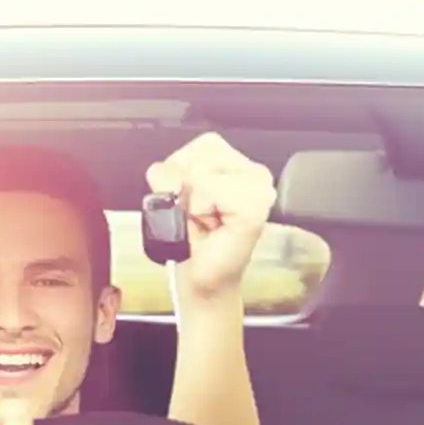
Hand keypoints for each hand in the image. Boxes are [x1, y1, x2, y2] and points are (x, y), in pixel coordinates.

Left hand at [145, 132, 275, 299]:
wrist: (202, 279)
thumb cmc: (190, 242)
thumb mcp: (170, 196)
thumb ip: (167, 173)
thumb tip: (163, 171)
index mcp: (237, 164)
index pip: (203, 144)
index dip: (182, 171)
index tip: (188, 202)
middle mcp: (255, 172)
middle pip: (201, 154)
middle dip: (185, 187)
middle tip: (196, 215)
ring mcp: (260, 188)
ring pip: (203, 171)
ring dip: (192, 201)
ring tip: (203, 220)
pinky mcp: (256, 205)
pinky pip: (211, 188)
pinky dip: (201, 209)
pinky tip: (211, 224)